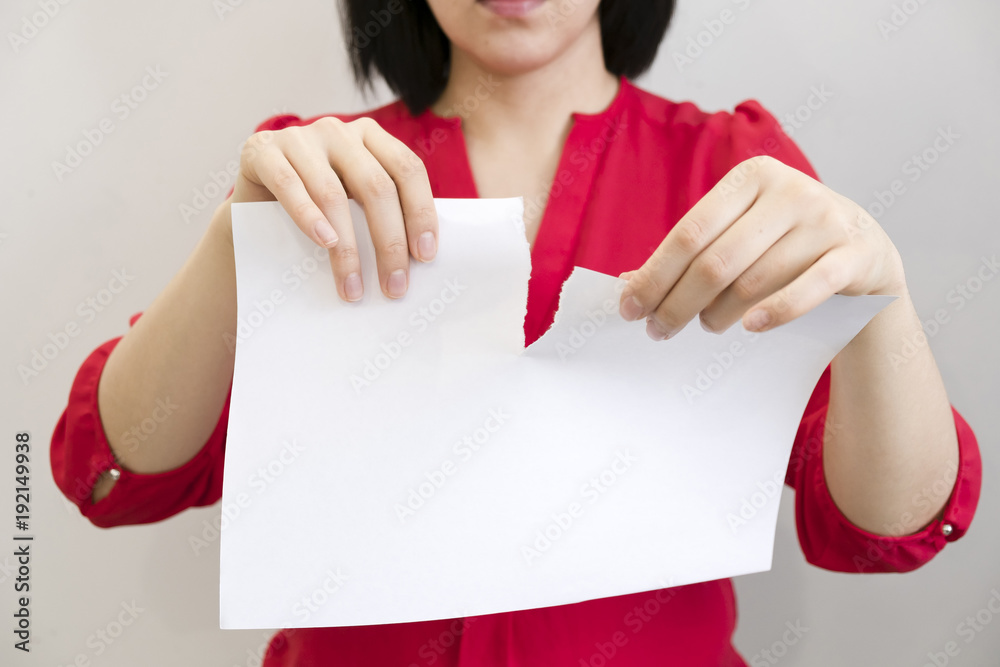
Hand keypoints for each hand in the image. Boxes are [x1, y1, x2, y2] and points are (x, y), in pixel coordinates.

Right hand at [231, 117, 437, 301]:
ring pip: (334, 194)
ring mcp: (299, 137)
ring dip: (347, 249)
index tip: (425, 256)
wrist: (253, 205)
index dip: (420, 212)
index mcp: (370, 136)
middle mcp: (338, 131)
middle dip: (389, 243)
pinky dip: (309, 218)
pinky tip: (325, 245)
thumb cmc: (316, 209)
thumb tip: (421, 256)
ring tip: (353, 286)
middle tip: (394, 286)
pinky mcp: (262, 151)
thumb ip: (384, 211)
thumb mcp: (354, 201)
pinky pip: (289, 186)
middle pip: (376, 186)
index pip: (407, 169)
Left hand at [618, 155, 906, 339]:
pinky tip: (750, 327)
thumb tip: (627, 283)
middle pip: (715, 261)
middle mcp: (789, 189)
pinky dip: (775, 312)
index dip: (654, 275)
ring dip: (720, 314)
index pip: (689, 233)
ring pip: (753, 281)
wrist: (865, 255)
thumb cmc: (785, 247)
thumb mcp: (740, 235)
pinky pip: (807, 289)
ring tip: (706, 326)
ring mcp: (825, 220)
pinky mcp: (855, 253)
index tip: (630, 308)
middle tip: (660, 331)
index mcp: (751, 176)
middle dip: (678, 303)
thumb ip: (692, 252)